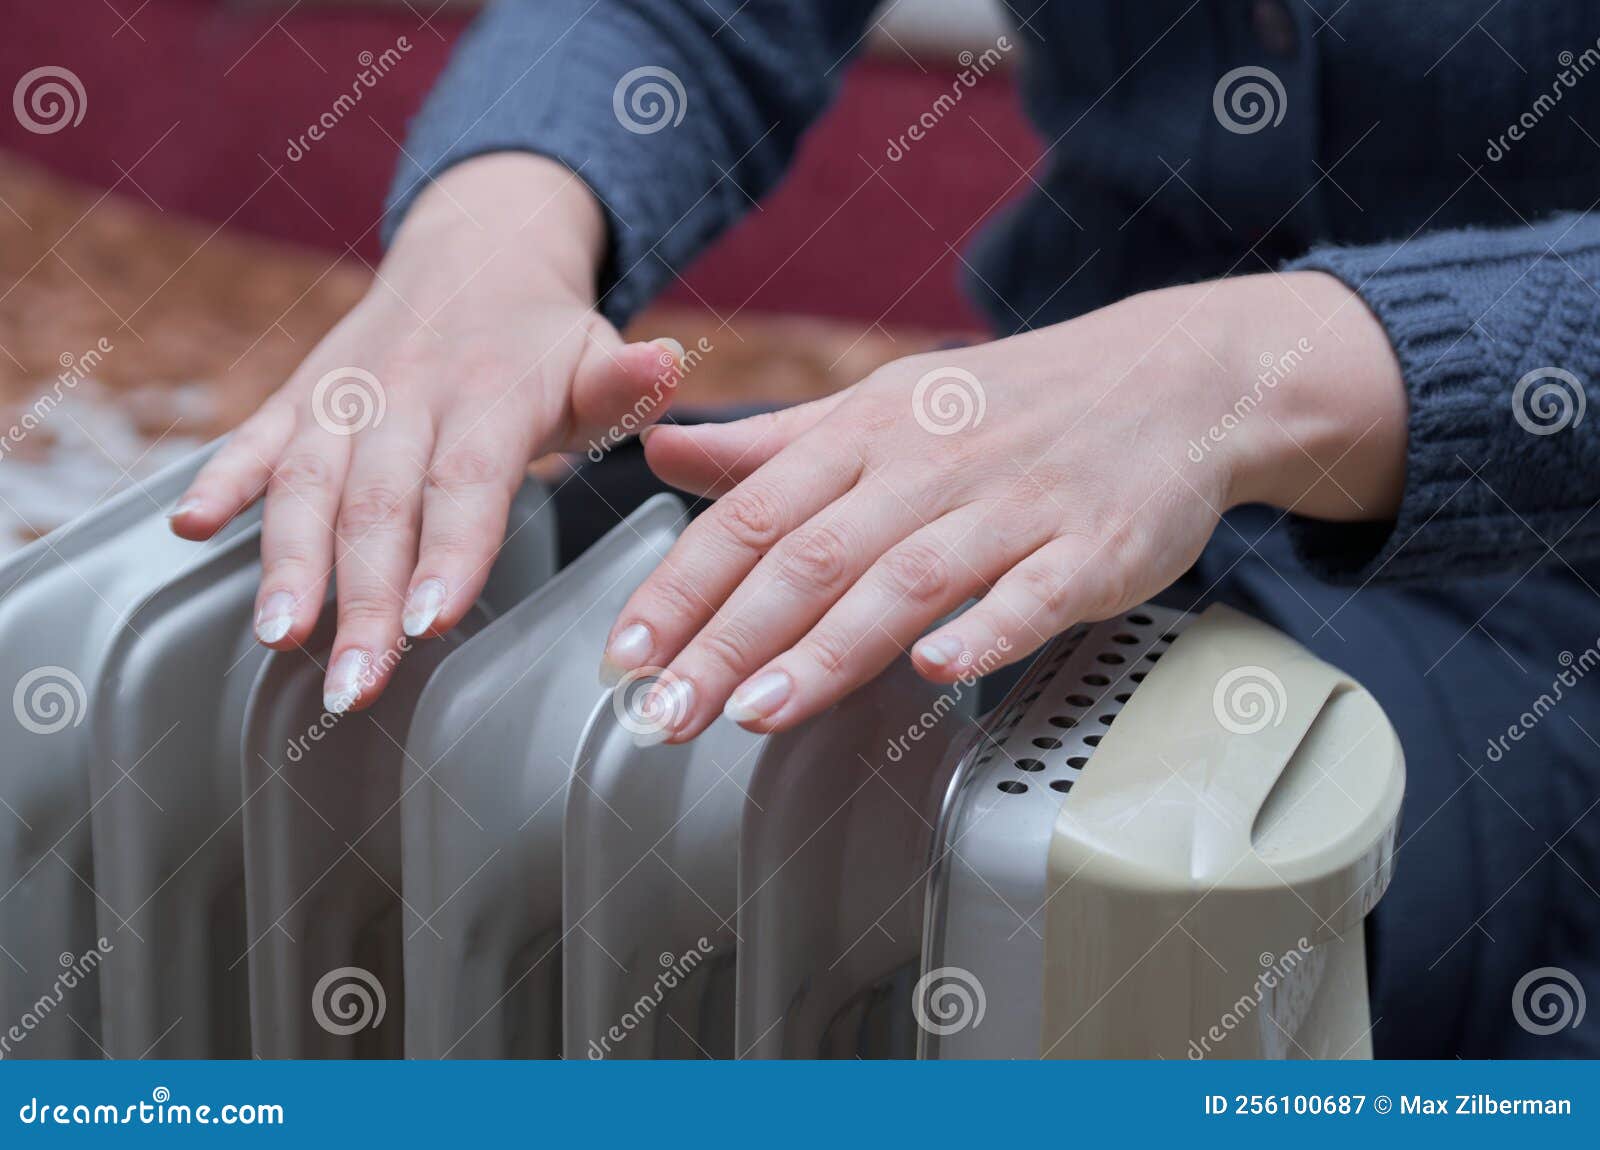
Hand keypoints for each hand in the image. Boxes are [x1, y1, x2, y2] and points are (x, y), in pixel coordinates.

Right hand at [171, 155, 676, 712]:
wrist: (472, 249)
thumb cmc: (542, 336)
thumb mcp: (596, 354)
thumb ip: (627, 382)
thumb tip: (671, 365)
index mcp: (489, 393)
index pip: (467, 482)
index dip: (449, 552)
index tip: (430, 623)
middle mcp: (409, 393)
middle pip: (380, 505)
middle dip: (362, 599)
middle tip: (355, 684)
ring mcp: (347, 395)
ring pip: (307, 482)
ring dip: (286, 561)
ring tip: (279, 636)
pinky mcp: (301, 395)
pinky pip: (252, 437)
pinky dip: (218, 479)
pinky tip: (189, 528)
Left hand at [602, 271, 1406, 740]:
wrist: (1174, 378)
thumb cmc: (1011, 404)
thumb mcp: (882, 402)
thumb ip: (770, 442)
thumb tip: (662, 453)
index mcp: (868, 430)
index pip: (754, 514)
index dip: (683, 585)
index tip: (626, 651)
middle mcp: (929, 464)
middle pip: (812, 555)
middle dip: (728, 638)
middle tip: (665, 711)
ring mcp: (1014, 505)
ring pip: (906, 579)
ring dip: (828, 647)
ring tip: (756, 709)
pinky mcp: (1092, 547)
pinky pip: (1033, 592)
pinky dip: (984, 630)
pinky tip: (936, 670)